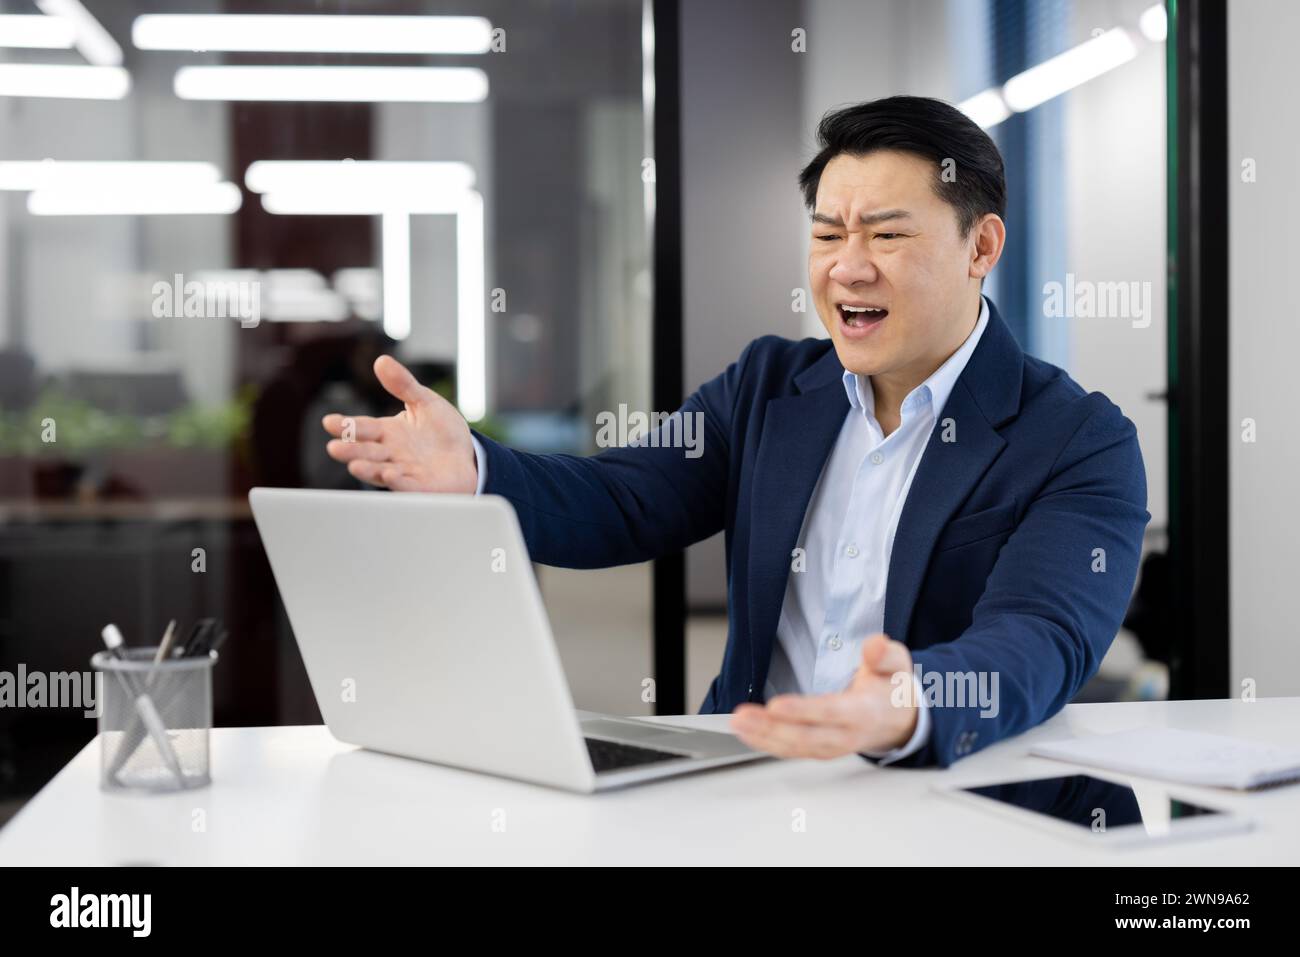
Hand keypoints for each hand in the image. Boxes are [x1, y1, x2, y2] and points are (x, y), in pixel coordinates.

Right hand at [321, 355, 477, 492]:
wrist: (468, 456)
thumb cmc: (442, 431)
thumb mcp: (425, 402)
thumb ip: (403, 384)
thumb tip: (381, 360)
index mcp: (388, 432)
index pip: (363, 427)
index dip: (346, 426)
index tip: (329, 422)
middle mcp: (391, 453)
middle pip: (366, 451)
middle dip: (350, 450)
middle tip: (334, 448)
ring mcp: (404, 471)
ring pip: (380, 471)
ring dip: (368, 469)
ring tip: (354, 465)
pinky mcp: (421, 487)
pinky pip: (406, 485)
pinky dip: (396, 482)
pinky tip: (388, 475)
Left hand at [729, 633, 917, 758]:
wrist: (899, 719)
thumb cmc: (891, 689)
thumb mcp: (897, 664)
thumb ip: (885, 654)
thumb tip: (875, 644)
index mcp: (864, 712)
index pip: (831, 713)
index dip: (804, 711)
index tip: (777, 706)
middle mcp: (846, 735)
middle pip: (807, 737)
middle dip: (772, 728)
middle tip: (742, 717)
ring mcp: (831, 747)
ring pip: (795, 747)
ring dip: (763, 737)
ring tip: (737, 724)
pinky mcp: (818, 749)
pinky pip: (790, 750)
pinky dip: (766, 743)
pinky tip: (746, 732)